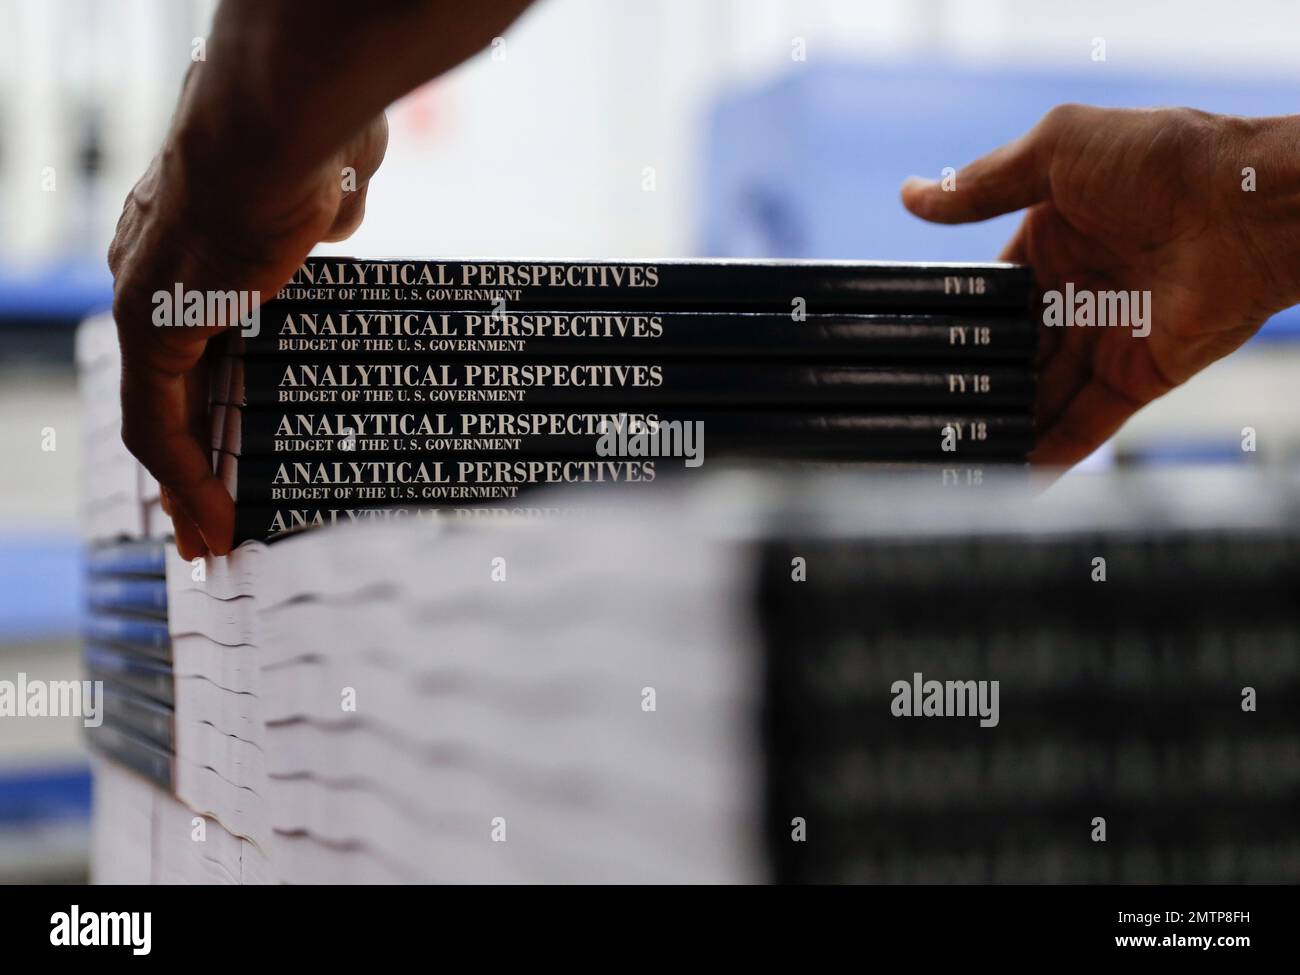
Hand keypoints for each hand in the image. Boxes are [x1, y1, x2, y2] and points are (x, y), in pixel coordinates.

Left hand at [108, 68, 386, 558]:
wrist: (280, 124)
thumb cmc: (314, 135)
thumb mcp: (326, 186)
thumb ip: (327, 203)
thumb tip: (341, 200)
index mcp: (199, 248)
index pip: (196, 346)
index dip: (214, 403)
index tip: (242, 447)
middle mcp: (161, 276)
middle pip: (171, 390)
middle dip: (191, 463)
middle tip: (216, 519)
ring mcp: (150, 302)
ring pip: (155, 414)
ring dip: (182, 484)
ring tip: (210, 539)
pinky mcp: (152, 331)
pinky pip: (156, 426)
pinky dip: (183, 482)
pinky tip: (213, 524)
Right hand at [902, 104, 1299, 466]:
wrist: (1250, 207)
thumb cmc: (1162, 160)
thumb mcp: (1058, 149)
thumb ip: (982, 183)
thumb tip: (909, 197)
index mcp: (1053, 240)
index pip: (989, 294)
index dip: (955, 322)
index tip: (910, 351)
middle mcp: (1076, 294)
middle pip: (1009, 352)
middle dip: (973, 383)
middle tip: (924, 413)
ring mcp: (1105, 339)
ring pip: (1040, 395)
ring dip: (1003, 425)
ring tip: (953, 456)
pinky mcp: (1138, 377)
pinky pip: (1087, 424)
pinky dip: (1052, 454)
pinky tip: (1010, 478)